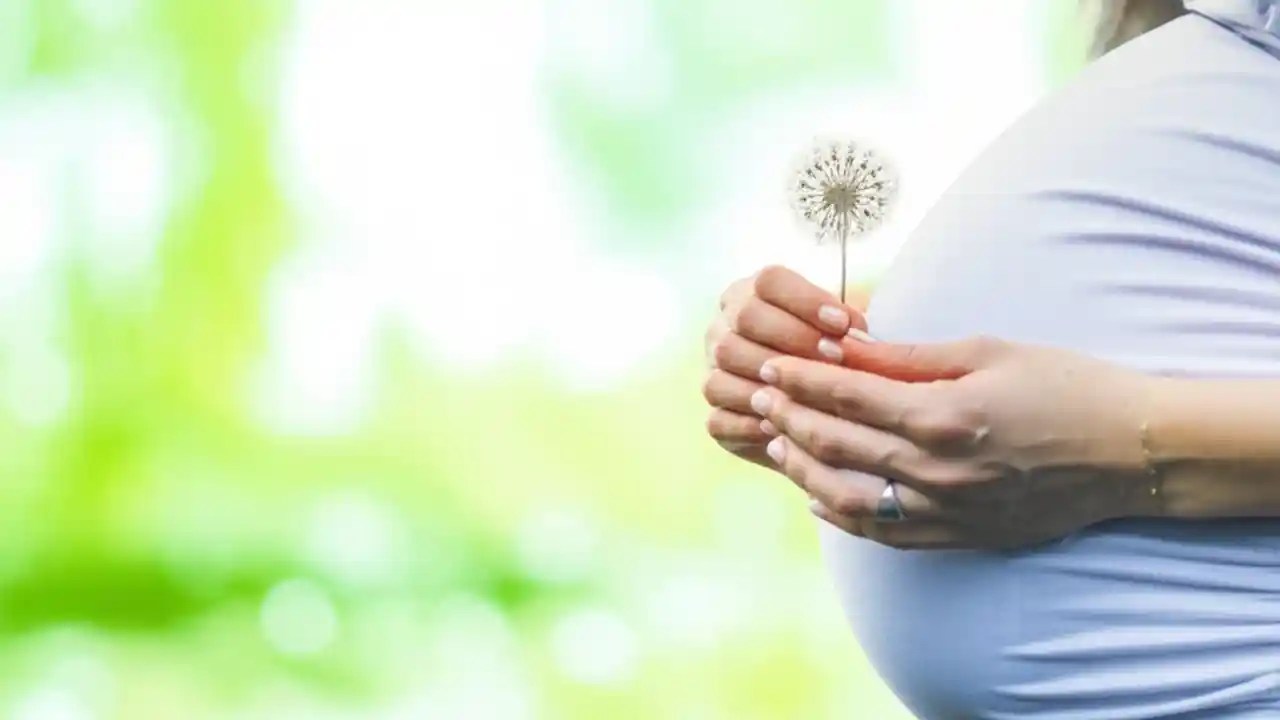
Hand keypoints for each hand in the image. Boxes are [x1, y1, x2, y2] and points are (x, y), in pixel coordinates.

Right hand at [702, 266, 867, 467]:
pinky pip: (719, 416)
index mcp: (753, 294)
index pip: (769, 281)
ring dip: (772, 377)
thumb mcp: (844, 334)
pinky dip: (751, 422)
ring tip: (812, 392)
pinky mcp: (715, 415)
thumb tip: (857, 339)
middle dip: (794, 336)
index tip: (842, 323)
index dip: (805, 299)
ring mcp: (713, 370)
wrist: (812, 410)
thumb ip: (849, 327)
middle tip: (834, 357)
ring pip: (727, 361)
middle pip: (746, 316)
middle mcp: (725, 326)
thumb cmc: (831, 359)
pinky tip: (783, 427)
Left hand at [752, 335, 1162, 549]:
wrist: (1130, 454)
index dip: (799, 378)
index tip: (769, 364)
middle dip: (789, 415)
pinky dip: (840, 515)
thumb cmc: (1064, 387)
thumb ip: (908, 356)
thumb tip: (844, 342)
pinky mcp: (957, 536)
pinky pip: (881, 533)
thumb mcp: (987, 351)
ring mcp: (945, 510)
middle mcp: (936, 469)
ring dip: (803, 468)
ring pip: (846, 497)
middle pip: (836, 443)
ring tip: (778, 441)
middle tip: (760, 395)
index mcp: (943, 414)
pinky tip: (818, 497)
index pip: (846, 394)